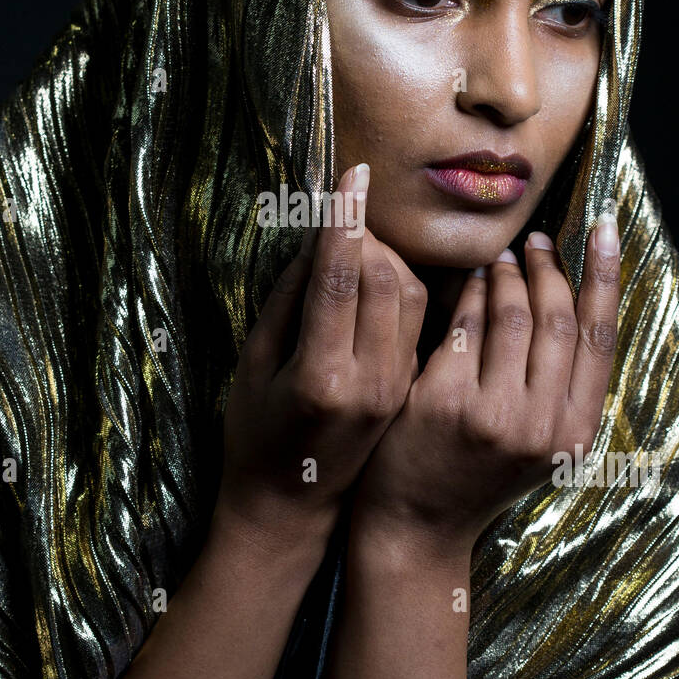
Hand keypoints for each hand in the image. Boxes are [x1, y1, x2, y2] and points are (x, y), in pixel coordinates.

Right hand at [218, 164, 427, 549]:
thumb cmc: (254, 435)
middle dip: (367, 234)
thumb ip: (287, 301)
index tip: (351, 172)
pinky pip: (424, 321)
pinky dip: (409, 285)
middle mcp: (369, 382)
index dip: (345, 219)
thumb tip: (317, 239)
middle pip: (386, 279)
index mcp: (321, 377)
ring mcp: (398, 389)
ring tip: (362, 244)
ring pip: (416, 295)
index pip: (339, 278)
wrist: (289, 507)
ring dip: (393, 256)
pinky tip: (386, 274)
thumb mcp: (253, 365)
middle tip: (345, 213)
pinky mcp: (412, 391)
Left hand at [353, 214, 620, 551]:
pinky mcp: (444, 401)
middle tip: (537, 241)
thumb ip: (559, 389)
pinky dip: (468, 293)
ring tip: (501, 258)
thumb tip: (575, 306)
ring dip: (507, 275)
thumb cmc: (477, 476)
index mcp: (575, 432)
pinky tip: (466, 279)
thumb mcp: (539, 445)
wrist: (416, 527)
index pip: (601, 337)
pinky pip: (464, 324)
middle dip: (549, 269)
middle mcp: (542, 423)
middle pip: (558, 317)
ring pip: (512, 314)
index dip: (605, 276)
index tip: (606, 229)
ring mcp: (494, 413)